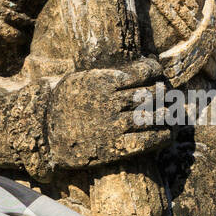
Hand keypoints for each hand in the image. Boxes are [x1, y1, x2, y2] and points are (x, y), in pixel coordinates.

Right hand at [47, 57, 171, 169]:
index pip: (144, 71)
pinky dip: (162, 137)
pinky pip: (147, 141)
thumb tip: (135, 68)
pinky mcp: (114, 147)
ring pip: (153, 116)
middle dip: (165, 94)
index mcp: (104, 81)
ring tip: (172, 115)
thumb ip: (105, 74)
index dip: (156, 72)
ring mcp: (113, 124)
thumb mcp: (79, 78)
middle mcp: (111, 101)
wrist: (43, 133)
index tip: (158, 75)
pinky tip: (167, 135)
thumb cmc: (63, 103)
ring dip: (167, 115)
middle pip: (152, 93)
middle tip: (170, 97)